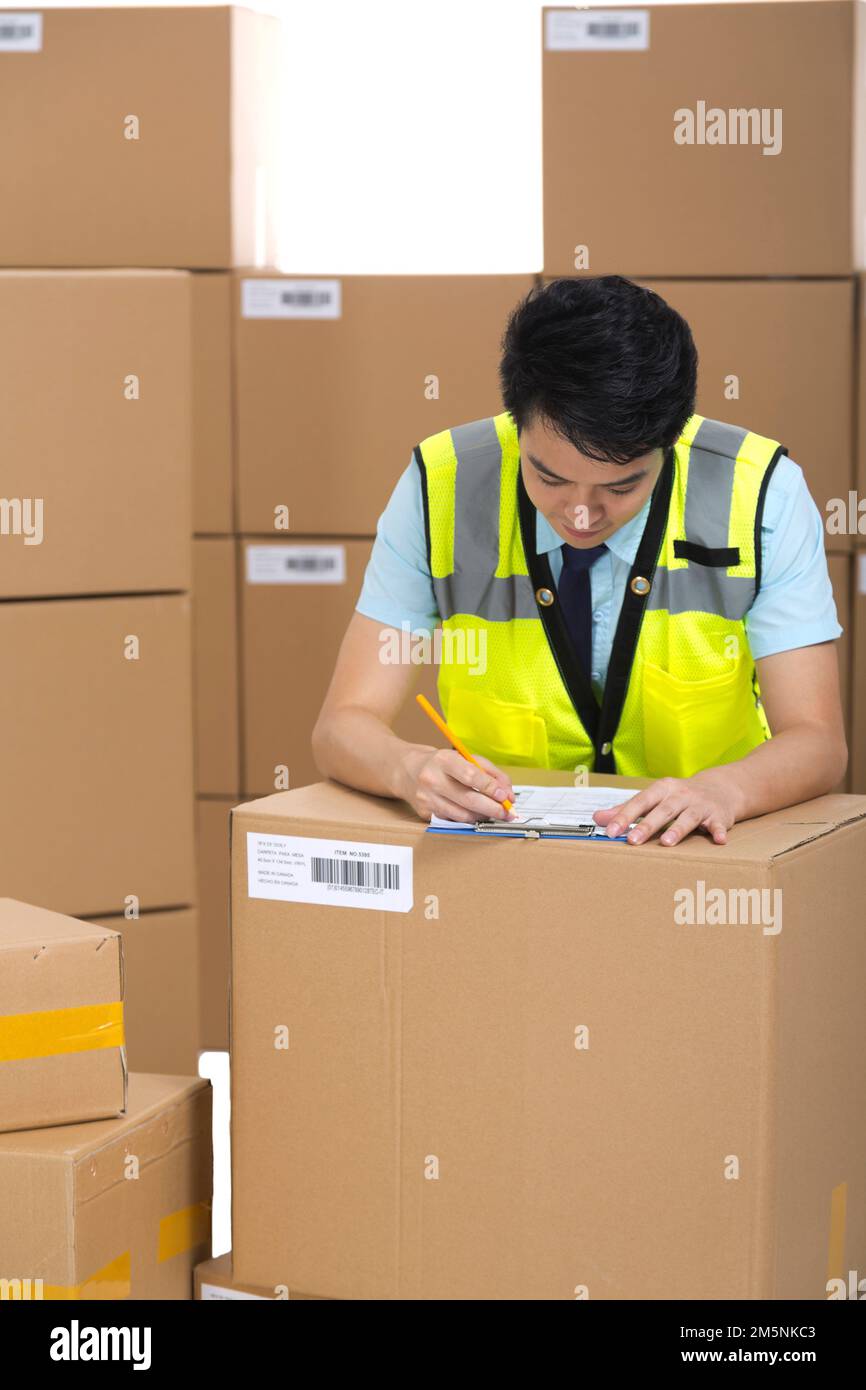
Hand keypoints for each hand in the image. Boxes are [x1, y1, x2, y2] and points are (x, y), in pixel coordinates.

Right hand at [398, 747, 514, 822]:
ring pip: (462, 815)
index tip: (506, 796)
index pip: (470, 775)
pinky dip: (469, 819)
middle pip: (468, 800)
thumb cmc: (443, 764)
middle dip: (493, 809)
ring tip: (494, 814)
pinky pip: (453, 820)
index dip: (491, 788)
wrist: (407, 770)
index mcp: (444, 760)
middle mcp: (432, 779)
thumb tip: (508, 794)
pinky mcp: (425, 812)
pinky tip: (477, 814)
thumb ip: (490, 773)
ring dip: (483, 817)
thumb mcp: (466, 758)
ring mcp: (426, 798)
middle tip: (508, 813)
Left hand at [592, 771, 744, 846]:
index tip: (610, 831)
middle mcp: (681, 795)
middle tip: (633, 841)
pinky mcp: (719, 815)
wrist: (721, 788)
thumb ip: (627, 809)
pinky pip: (719, 824)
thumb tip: (599, 818)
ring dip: (678, 829)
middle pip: (663, 810)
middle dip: (648, 825)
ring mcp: (701, 805)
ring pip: (689, 816)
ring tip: (667, 842)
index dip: (625, 816)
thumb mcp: (654, 798)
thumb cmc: (680, 796)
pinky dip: (719, 831)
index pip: (640, 802)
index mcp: (662, 789)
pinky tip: (718, 840)